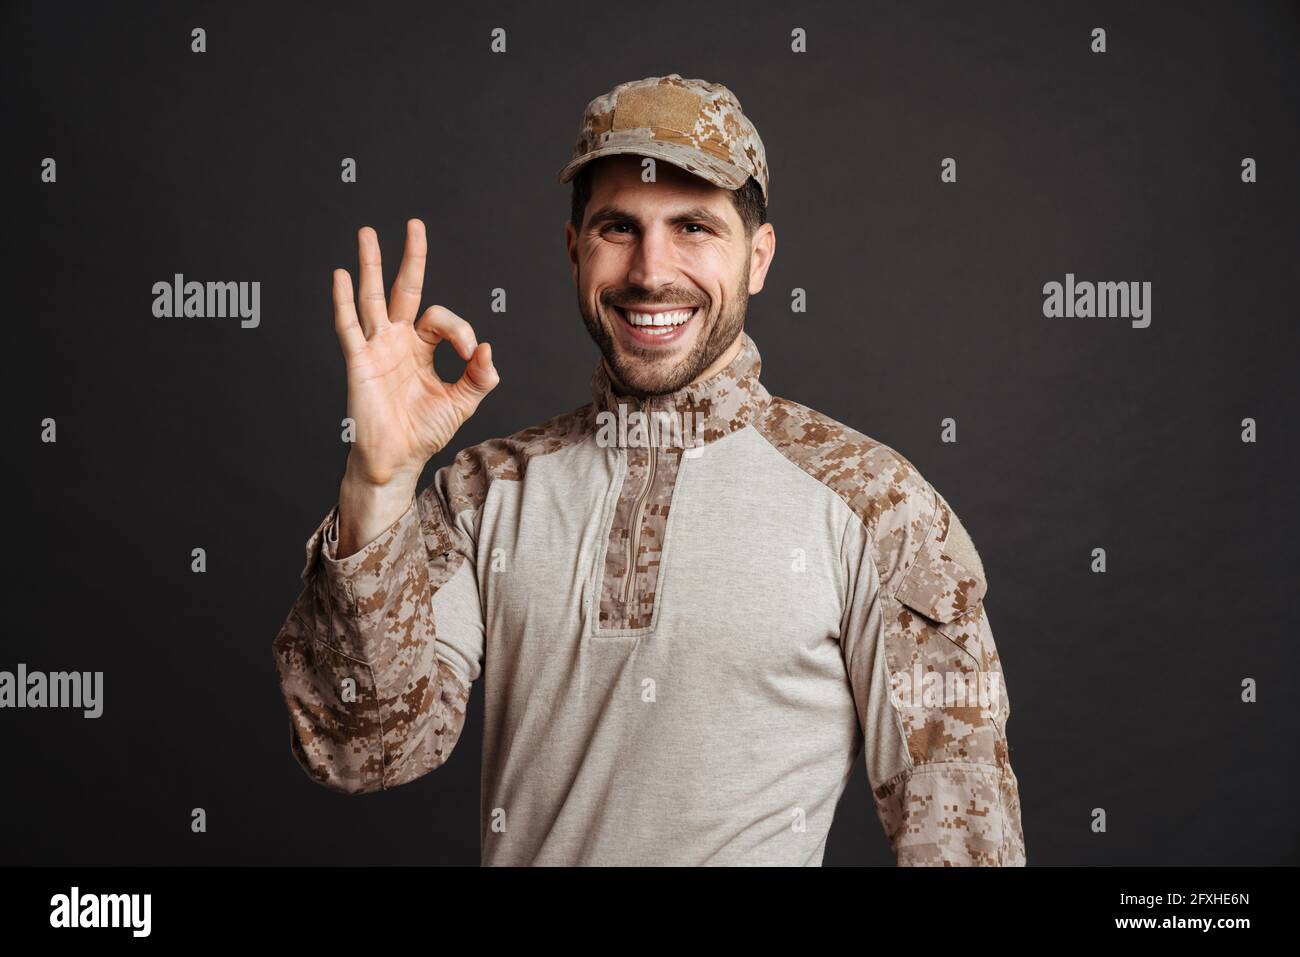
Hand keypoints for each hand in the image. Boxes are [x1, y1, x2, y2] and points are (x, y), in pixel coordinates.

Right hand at [333, 219, 498, 487]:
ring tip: (368, 233)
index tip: (472, 357)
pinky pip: (349, 327)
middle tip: (415, 224)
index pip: (441, 319)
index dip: (461, 331)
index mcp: (421, 348)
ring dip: (371, 266)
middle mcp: (397, 341)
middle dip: (411, 258)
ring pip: (373, 298)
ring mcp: (376, 348)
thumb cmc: (425, 431)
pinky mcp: (359, 362)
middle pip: (404, 290)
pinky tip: (341, 275)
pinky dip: (344, 301)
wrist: (397, 459)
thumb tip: (489, 350)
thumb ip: (480, 377)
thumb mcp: (462, 402)